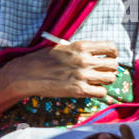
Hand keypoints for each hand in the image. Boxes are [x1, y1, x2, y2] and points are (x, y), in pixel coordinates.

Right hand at [2, 41, 119, 99]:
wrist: (26, 74)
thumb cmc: (40, 60)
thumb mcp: (61, 47)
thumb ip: (78, 50)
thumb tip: (92, 54)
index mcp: (81, 46)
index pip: (111, 48)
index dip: (113, 54)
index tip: (108, 58)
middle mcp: (84, 60)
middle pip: (113, 65)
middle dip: (109, 69)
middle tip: (102, 73)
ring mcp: (82, 75)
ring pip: (110, 78)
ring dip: (105, 81)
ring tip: (97, 82)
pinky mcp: (78, 90)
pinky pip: (101, 92)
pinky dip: (99, 92)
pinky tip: (91, 91)